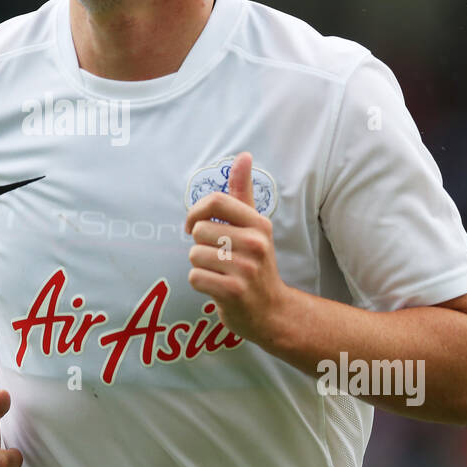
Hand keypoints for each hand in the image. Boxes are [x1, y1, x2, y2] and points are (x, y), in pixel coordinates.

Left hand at [184, 151, 285, 347]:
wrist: (272, 311)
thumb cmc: (256, 263)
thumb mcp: (255, 226)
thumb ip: (244, 192)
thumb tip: (244, 155)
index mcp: (258, 223)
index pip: (215, 201)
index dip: (195, 212)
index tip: (195, 225)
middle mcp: (255, 243)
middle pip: (198, 230)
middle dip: (200, 246)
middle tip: (220, 258)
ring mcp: (245, 268)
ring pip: (194, 255)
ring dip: (200, 266)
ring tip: (220, 273)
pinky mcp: (233, 291)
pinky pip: (195, 277)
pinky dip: (200, 284)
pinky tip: (218, 288)